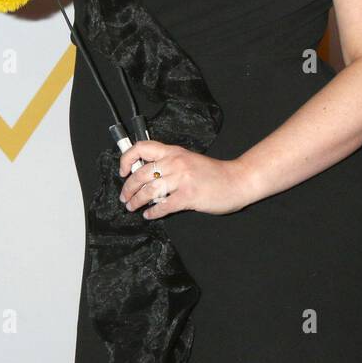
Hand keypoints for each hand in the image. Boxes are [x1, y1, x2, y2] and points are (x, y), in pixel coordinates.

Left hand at [117, 139, 249, 219]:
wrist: (238, 180)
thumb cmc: (214, 173)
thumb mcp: (189, 161)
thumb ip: (169, 165)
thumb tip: (146, 177)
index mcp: (174, 152)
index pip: (142, 148)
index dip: (127, 159)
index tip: (123, 171)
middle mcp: (176, 162)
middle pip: (141, 174)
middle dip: (128, 188)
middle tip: (125, 197)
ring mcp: (182, 179)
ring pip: (148, 190)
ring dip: (136, 201)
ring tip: (133, 207)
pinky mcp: (188, 196)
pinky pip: (163, 206)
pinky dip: (153, 212)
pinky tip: (150, 215)